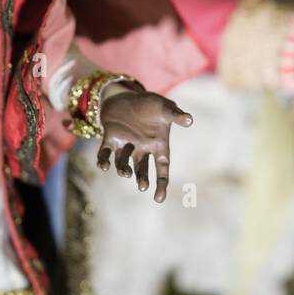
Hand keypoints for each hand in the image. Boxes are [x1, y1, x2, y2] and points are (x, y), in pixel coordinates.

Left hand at [96, 88, 192, 202]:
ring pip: (123, 163)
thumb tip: (190, 120)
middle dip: (142, 178)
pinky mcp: (110, 139)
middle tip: (142, 187)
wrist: (126, 95)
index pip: (162, 167)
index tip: (159, 199)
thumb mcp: (163, 107)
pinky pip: (105, 154)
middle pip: (142, 169)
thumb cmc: (149, 103)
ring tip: (125, 173)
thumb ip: (175, 115)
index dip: (161, 183)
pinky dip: (103, 160)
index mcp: (157, 144)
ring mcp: (125, 145)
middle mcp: (141, 148)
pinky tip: (103, 166)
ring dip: (123, 169)